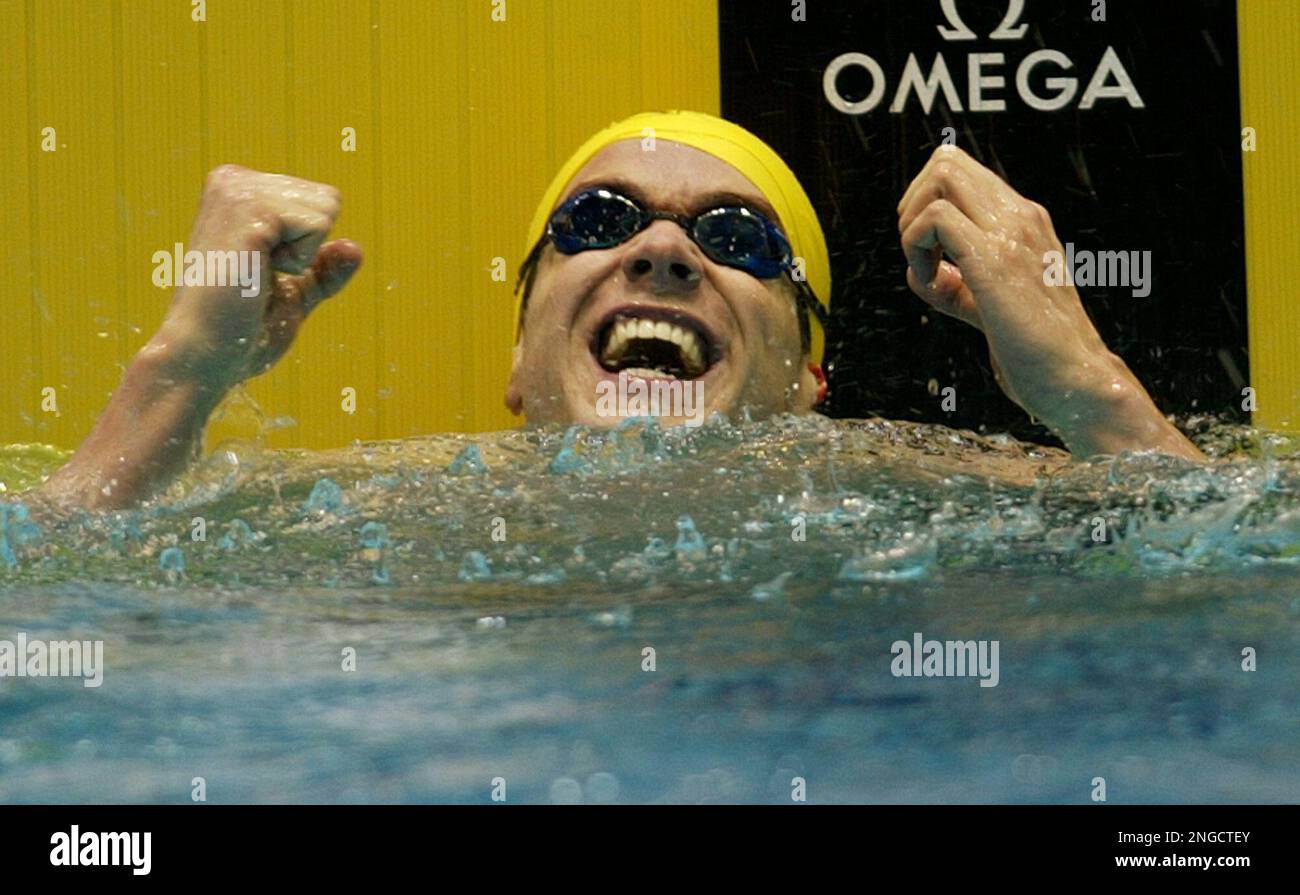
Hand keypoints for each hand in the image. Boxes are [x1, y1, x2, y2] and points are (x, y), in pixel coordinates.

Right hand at [151, 164, 361, 389]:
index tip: (263, 273)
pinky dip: (299, 260)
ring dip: (302, 256)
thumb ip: (322, 271)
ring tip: (254, 274)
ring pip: (326, 210)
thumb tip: (355, 248)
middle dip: (309, 251)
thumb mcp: (294, 296)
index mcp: (240, 192)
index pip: (323, 203)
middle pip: (329, 200)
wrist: (203, 355)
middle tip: (258, 276)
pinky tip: (257, 271)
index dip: (308, 251)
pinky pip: (317, 224)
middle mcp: (234, 178)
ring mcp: (237, 188)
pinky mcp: (248, 207)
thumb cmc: (240, 331)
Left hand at [897, 145, 1118, 417]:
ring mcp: (1013, 233)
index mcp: (1024, 223)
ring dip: (913, 224)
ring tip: (926, 271)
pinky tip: (932, 286)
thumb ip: (957, 287)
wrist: (1076, 381)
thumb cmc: (1037, 353)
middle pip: (947, 161)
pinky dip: (916, 249)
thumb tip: (921, 273)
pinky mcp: (997, 260)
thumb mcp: (989, 308)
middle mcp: (1022, 216)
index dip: (926, 202)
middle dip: (913, 205)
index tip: (926, 251)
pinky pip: (935, 220)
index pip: (962, 172)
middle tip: (919, 255)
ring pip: (942, 176)